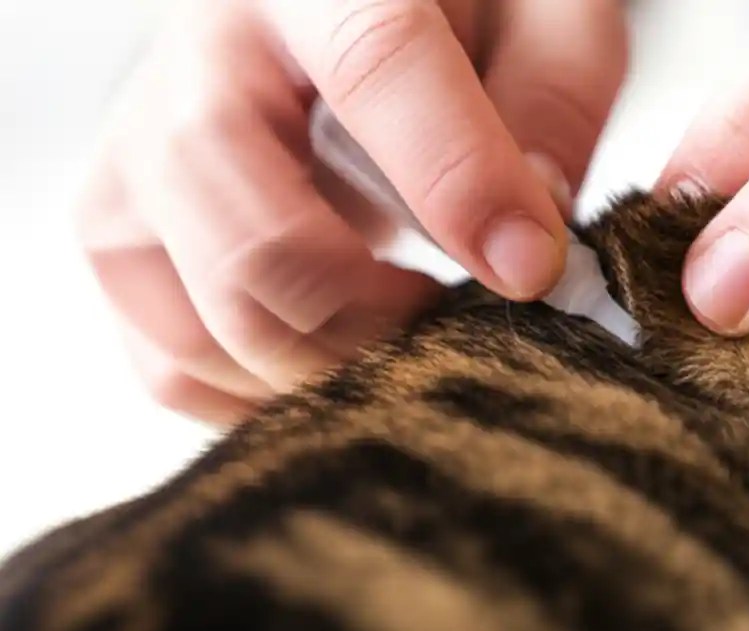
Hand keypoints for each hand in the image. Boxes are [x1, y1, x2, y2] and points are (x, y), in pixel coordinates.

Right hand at [77, 0, 626, 424]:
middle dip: (377, 317)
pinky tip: (337, 364)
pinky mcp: (122, 231)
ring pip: (205, 318)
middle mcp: (198, 55)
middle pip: (258, 232)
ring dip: (326, 371)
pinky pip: (171, 364)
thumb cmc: (457, 10)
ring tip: (402, 341)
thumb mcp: (542, 14)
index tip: (528, 268)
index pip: (375, 64)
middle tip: (457, 327)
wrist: (347, 13)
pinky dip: (261, 399)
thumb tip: (522, 244)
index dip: (456, 180)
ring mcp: (138, 151)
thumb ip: (552, 101)